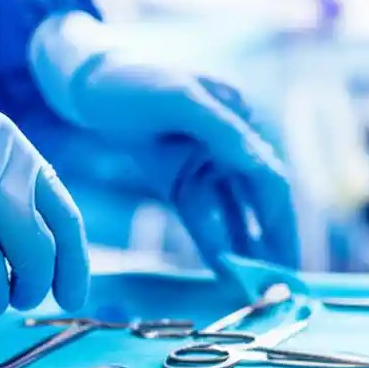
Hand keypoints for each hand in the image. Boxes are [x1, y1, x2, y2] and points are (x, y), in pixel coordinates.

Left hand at [30, 12, 298, 268]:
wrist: (84, 83)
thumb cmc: (133, 82)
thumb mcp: (178, 98)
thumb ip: (222, 130)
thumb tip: (263, 166)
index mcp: (239, 118)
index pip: (268, 178)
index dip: (279, 221)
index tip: (284, 259)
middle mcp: (230, 143)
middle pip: (259, 199)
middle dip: (272, 241)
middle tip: (283, 284)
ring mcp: (205, 163)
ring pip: (234, 212)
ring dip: (247, 246)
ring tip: (260, 285)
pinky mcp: (181, 178)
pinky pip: (204, 214)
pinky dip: (214, 239)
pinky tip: (224, 268)